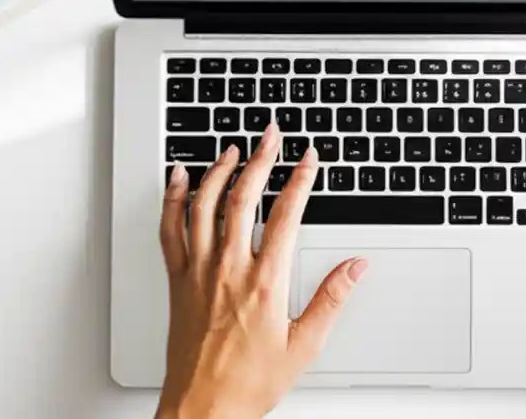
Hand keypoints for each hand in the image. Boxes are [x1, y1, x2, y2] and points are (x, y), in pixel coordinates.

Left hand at [156, 124, 368, 418]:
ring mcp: (198, 271)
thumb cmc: (250, 383)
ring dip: (219, 171)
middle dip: (260, 158)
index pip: (286, 216)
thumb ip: (331, 299)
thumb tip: (356, 267)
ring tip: (233, 149)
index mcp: (264, 283)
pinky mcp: (177, 281)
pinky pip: (170, 230)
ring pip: (204, 206)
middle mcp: (228, 270)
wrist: (203, 408)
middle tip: (270, 134)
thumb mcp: (305, 345)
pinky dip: (172, 198)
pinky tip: (178, 178)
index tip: (309, 158)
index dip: (300, 181)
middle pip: (243, 198)